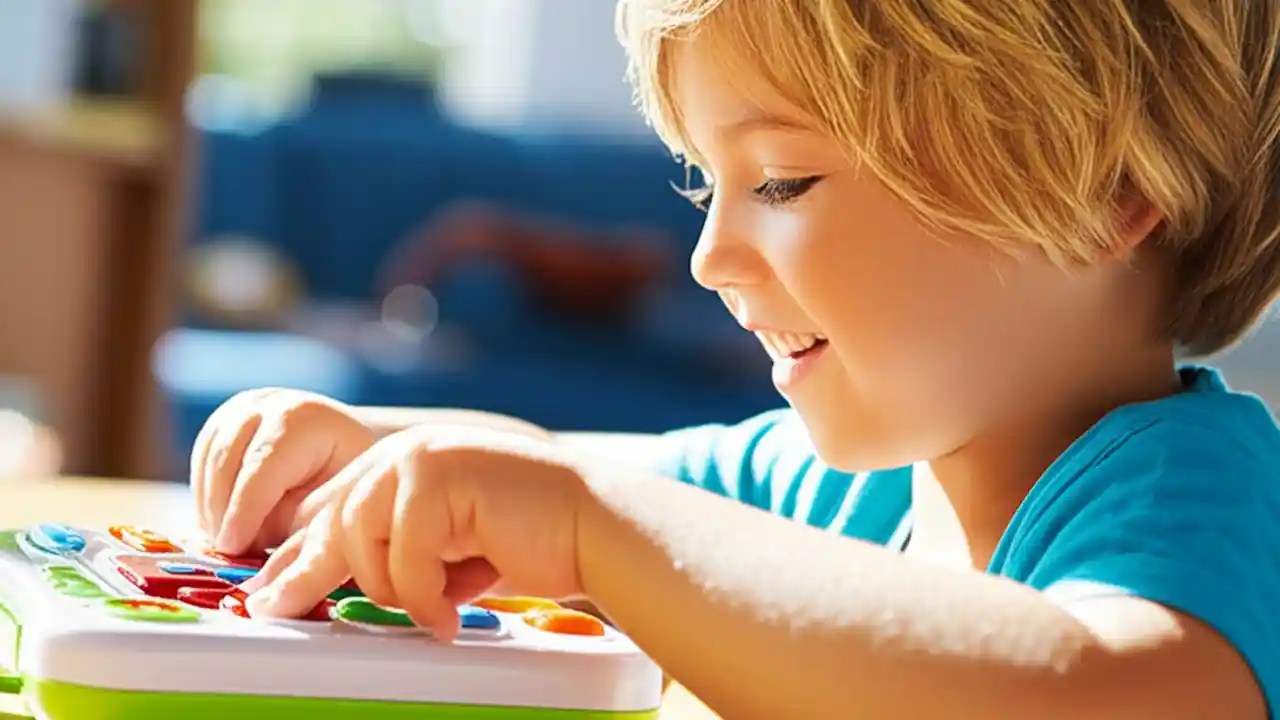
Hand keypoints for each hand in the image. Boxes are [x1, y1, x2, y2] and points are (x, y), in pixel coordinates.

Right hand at [191, 388, 376, 554]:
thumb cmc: (341, 480)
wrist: (344, 443)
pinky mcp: (221, 423)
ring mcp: (239, 409)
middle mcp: (266, 404)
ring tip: (230, 543)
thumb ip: (290, 525)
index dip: (242, 513)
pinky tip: (224, 522)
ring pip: (208, 465)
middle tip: (229, 554)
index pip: (261, 468)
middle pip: (226, 464)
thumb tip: (247, 553)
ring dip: (212, 509)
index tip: (233, 548)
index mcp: (303, 417)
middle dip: (223, 515)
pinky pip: (201, 464)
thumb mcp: (327, 505)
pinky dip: (207, 498)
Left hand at [241, 425, 587, 639]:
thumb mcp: (447, 549)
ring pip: (362, 543)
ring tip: (436, 610)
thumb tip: (328, 586)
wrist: (593, 524)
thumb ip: (396, 554)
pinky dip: (426, 596)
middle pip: (332, 523)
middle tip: (274, 612)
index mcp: (404, 464)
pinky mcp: (440, 479)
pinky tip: (453, 612)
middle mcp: (404, 454)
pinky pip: (405, 557)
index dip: (294, 555)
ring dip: (396, 591)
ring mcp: (421, 460)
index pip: (332, 509)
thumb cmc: (529, 540)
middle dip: (308, 575)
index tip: (266, 595)